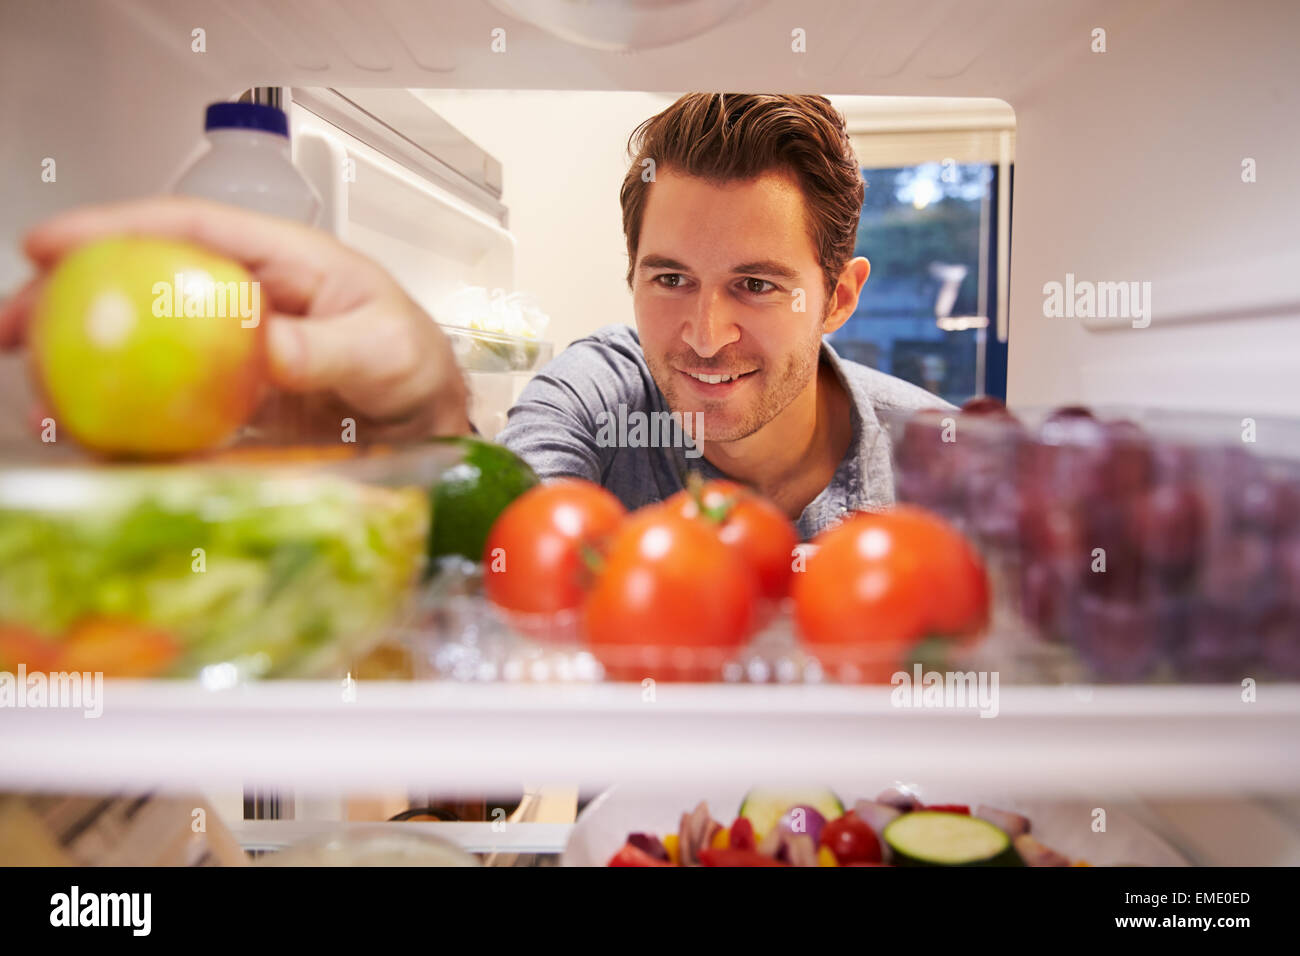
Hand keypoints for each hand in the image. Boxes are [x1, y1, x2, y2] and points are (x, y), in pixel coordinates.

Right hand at [0, 195, 470, 442]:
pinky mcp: (226, 398)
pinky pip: (164, 400)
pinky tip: (90, 436)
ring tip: (37, 393)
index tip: (50, 244)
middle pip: (142, 280)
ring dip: (82, 362)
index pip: (188, 228)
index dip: (114, 227)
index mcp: (280, 261)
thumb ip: (326, 347)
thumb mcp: (383, 347)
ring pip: (140, 341)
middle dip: (68, 296)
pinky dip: (123, 416)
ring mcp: (229, 349)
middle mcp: (243, 297)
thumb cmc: (413, 361)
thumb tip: (261, 346)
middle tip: (11, 328)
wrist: (424, 419)